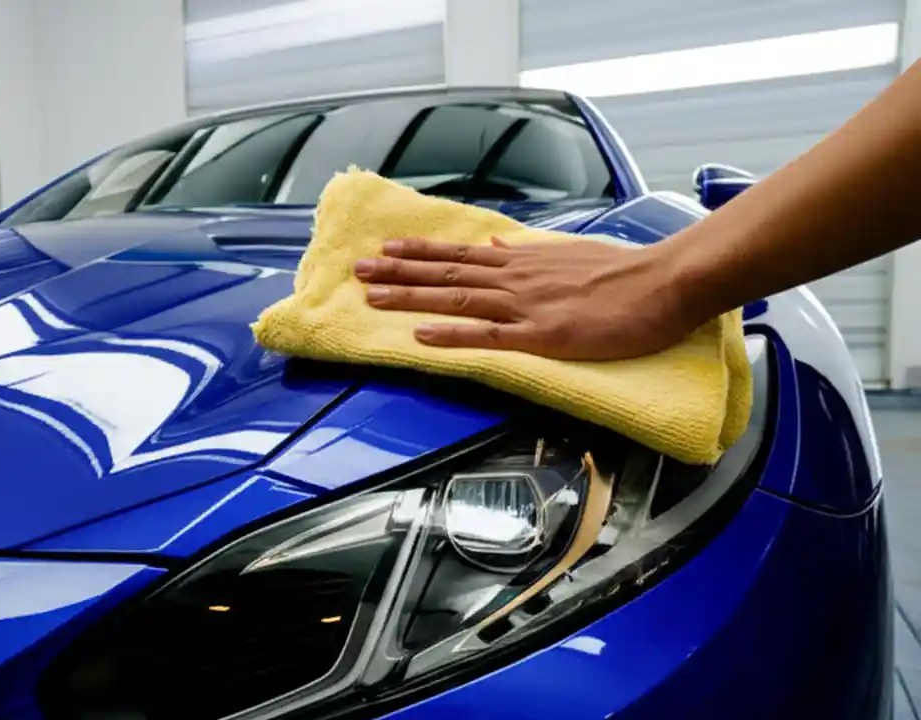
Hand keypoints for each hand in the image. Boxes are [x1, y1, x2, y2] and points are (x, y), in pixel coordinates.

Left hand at [353, 236, 703, 360]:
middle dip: (398, 272)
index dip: (420, 254)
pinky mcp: (541, 335)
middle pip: (446, 274)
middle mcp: (515, 278)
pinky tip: (420, 337)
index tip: (387, 249)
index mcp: (523, 261)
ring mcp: (525, 306)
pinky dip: (451, 335)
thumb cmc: (624, 272)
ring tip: (372, 296)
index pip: (460, 256)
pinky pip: (487, 335)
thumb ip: (529, 253)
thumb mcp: (569, 253)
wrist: (663, 283)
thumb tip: (498, 244)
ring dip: (411, 298)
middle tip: (358, 269)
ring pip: (456, 300)